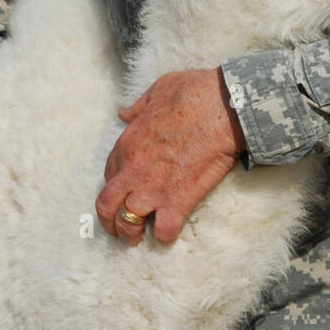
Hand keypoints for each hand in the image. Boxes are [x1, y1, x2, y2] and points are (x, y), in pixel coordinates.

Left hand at [95, 68, 246, 245]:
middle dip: (109, 220)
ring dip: (130, 234)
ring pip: (127, 223)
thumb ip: (138, 106)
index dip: (116, 183)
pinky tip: (168, 233)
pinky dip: (164, 236)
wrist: (222, 107)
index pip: (109, 172)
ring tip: (138, 238)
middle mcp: (134, 170)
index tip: (125, 188)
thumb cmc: (192, 93)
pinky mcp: (178, 200)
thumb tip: (124, 112)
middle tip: (118, 226)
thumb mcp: (156, 91)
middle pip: (107, 205)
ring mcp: (154, 188)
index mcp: (127, 143)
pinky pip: (164, 230)